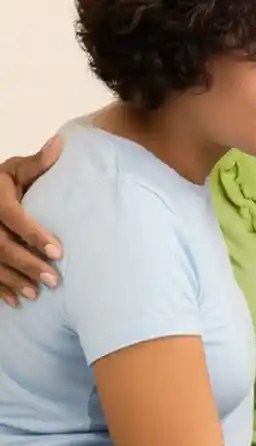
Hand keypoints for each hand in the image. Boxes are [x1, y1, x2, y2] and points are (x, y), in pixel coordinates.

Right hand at [0, 135, 63, 306]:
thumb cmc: (4, 182)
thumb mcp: (16, 169)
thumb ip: (38, 164)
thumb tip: (60, 144)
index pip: (12, 216)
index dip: (33, 234)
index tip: (58, 251)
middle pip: (1, 245)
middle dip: (27, 264)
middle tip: (53, 279)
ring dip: (13, 280)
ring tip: (36, 294)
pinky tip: (15, 302)